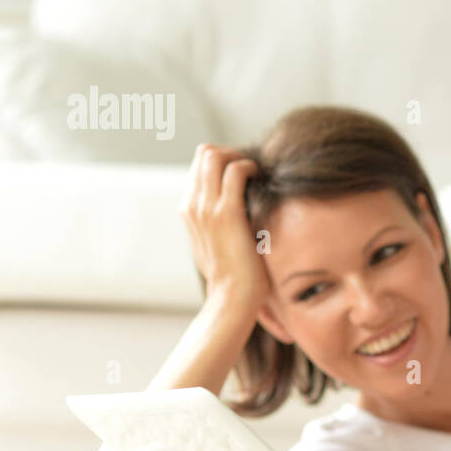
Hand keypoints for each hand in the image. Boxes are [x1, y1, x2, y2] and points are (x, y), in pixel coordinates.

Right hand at [179, 143, 268, 314]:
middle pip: (205, 153)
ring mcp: (207, 208)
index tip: (245, 170)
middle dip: (232, 152)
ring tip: (258, 172)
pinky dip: (250, 166)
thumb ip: (216, 222)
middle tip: (254, 167)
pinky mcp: (227, 214)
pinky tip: (262, 177)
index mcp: (189, 210)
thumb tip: (232, 208)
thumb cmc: (233, 275)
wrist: (232, 298)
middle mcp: (193, 205)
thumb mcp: (216, 243)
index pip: (199, 164)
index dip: (223, 159)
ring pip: (216, 156)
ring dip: (241, 156)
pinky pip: (235, 170)